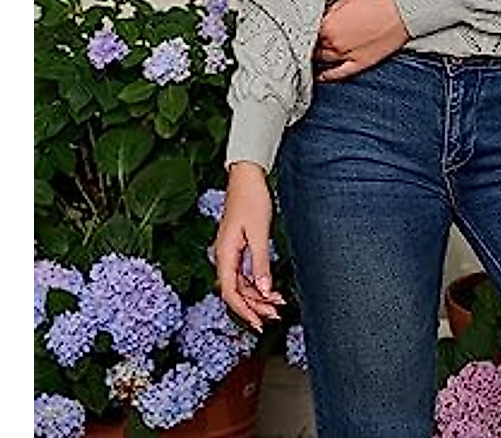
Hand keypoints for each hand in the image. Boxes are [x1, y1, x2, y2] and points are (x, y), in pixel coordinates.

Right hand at [214, 162, 286, 332]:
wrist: (246, 176)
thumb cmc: (251, 199)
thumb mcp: (259, 233)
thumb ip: (260, 263)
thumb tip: (264, 291)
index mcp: (224, 254)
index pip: (230, 292)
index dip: (244, 311)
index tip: (259, 323)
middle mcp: (223, 256)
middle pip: (235, 291)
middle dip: (254, 306)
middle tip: (275, 316)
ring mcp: (229, 252)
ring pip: (240, 283)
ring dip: (257, 296)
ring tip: (277, 305)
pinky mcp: (237, 247)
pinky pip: (244, 272)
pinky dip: (256, 282)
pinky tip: (270, 288)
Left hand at [314, 0, 409, 81]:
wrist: (403, 11)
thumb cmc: (379, 1)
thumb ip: (331, 11)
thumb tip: (321, 18)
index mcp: (329, 24)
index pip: (308, 31)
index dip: (305, 30)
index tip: (302, 29)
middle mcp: (334, 42)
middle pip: (313, 47)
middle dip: (309, 43)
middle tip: (305, 41)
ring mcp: (347, 55)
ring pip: (323, 60)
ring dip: (315, 58)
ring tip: (310, 55)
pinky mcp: (360, 63)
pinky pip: (338, 74)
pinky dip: (326, 76)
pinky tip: (320, 75)